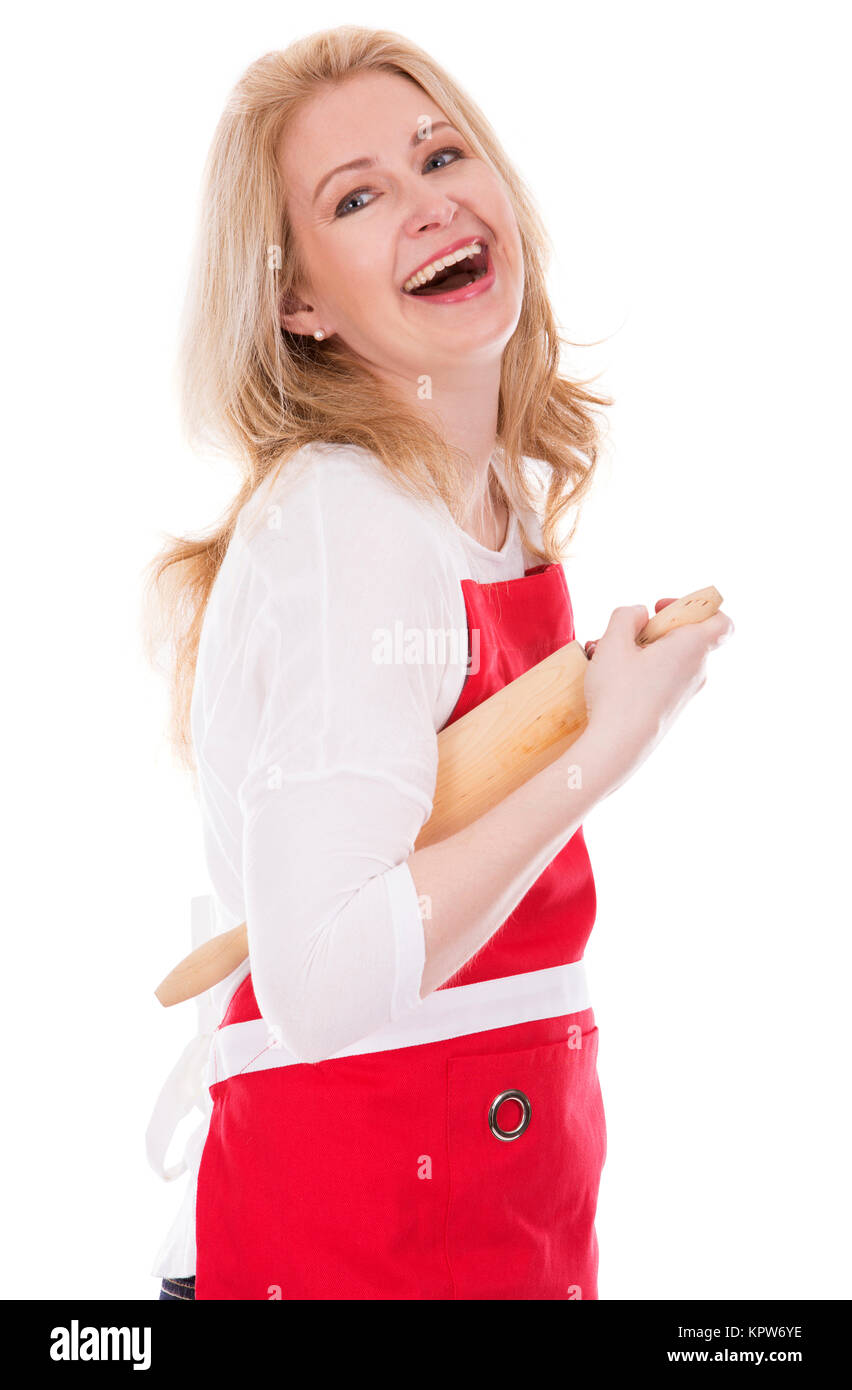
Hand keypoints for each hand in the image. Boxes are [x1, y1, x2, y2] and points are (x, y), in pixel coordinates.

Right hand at [581, 597, 733, 794]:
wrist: (619, 746)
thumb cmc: (619, 693)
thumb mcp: (614, 642)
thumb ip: (627, 616)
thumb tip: (640, 614)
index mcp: (693, 647)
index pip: (720, 620)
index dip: (697, 606)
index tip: (664, 609)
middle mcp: (697, 670)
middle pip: (688, 636)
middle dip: (656, 629)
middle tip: (628, 635)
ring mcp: (686, 692)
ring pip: (671, 658)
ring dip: (643, 652)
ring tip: (608, 657)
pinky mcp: (672, 708)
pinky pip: (663, 679)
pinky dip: (643, 672)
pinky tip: (612, 678)